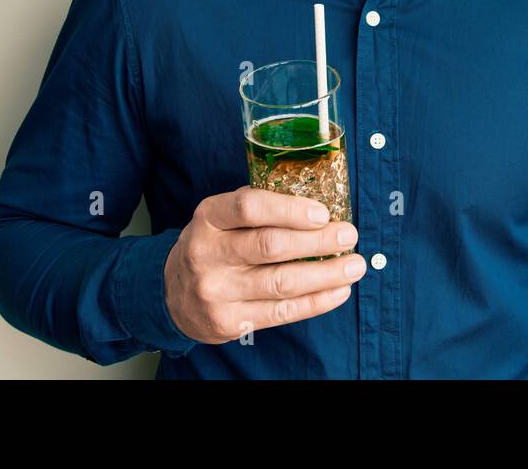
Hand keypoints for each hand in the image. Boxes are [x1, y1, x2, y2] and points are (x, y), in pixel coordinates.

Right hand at [163, 186, 364, 344]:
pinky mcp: (229, 322)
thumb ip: (258, 207)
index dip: (290, 210)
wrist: (173, 294)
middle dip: (318, 241)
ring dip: (326, 274)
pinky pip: (282, 312)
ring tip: (355, 266)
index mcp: (208, 218)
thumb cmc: (213, 246)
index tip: (323, 213)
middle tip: (348, 235)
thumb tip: (316, 206)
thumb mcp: (220, 217)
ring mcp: (216, 291)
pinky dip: (316, 302)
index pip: (249, 207)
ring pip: (281, 282)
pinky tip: (338, 291)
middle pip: (271, 246)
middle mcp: (207, 253)